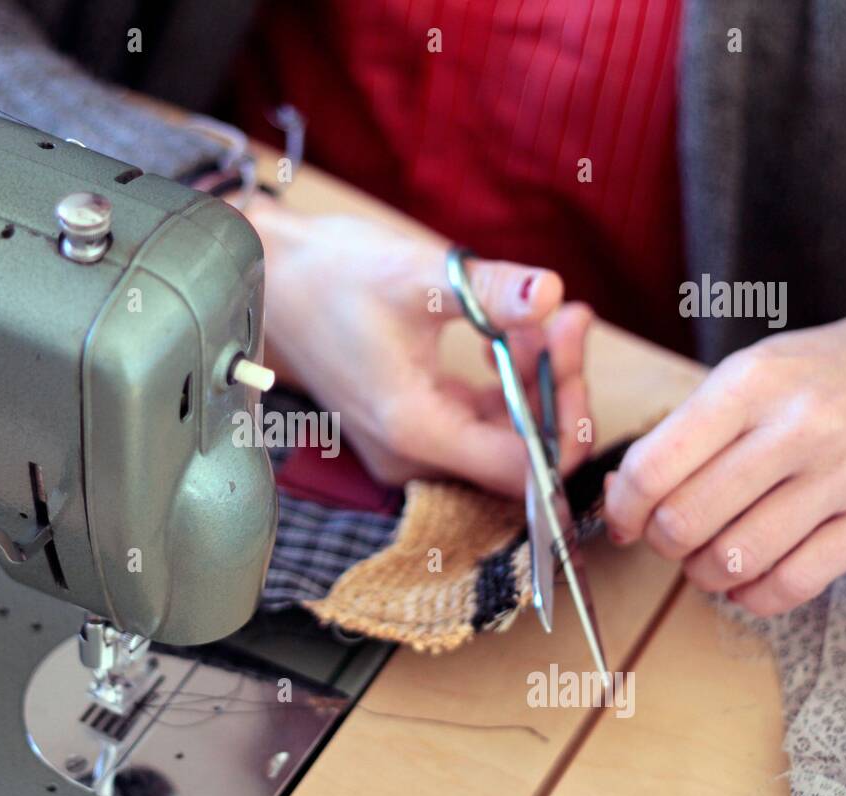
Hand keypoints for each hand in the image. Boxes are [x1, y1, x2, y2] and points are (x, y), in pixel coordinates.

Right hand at [250, 199, 593, 496]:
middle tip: (571, 319)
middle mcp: (414, 454)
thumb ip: (488, 290)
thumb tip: (551, 293)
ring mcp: (412, 444)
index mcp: (415, 431)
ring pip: (503, 436)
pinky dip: (508, 382)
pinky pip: (480, 420)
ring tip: (553, 316)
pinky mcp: (414, 425)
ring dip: (537, 381)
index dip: (565, 423)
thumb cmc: (330, 278)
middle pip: (518, 454)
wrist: (272, 281)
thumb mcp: (416, 276)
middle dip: (557, 390)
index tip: (573, 354)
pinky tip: (520, 331)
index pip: (522, 469)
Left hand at [604, 294, 845, 614]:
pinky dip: (755, 597)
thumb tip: (621, 492)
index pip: (653, 467)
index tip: (625, 523)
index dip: (623, 509)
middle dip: (663, 544)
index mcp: (750, 383)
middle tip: (672, 540)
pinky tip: (749, 582)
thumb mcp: (751, 375)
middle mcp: (798, 426)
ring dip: (705, 575)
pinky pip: (794, 583)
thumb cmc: (827, 375)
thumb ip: (685, 431)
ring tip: (710, 560)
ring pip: (735, 559)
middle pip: (686, 520)